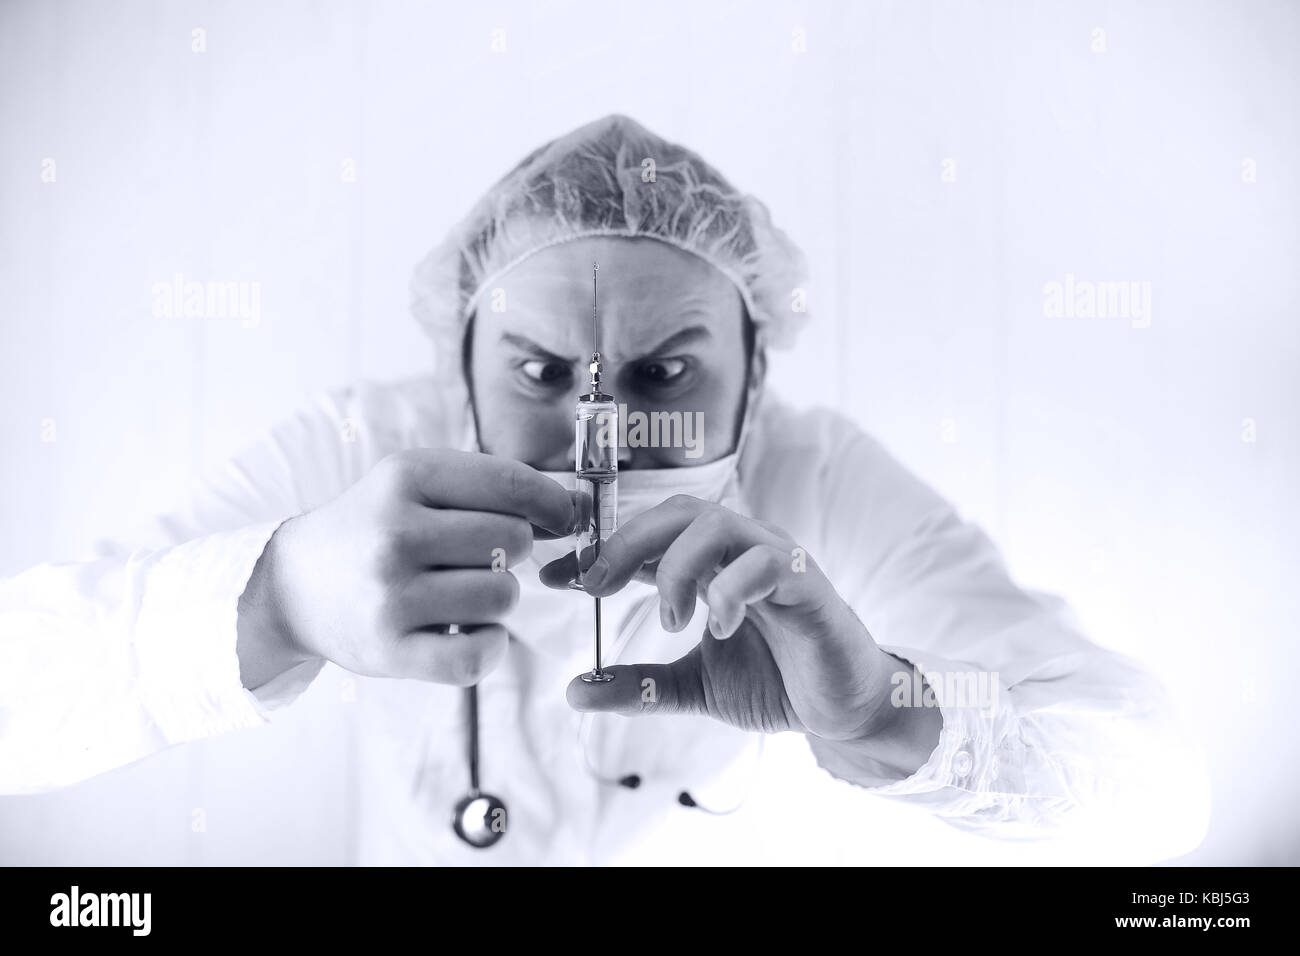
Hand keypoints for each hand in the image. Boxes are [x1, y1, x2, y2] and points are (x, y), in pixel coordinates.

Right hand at [237, 449, 575, 687]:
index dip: (552, 504)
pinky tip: (469, 632)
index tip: (562, 518)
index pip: (511, 484)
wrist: (294, 586)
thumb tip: (574, 508)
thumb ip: (489, 486)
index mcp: (406, 477)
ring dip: (498, 598)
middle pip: (515, 541)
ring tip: (463, 593)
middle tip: (481, 558)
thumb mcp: (414, 484)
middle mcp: (396, 533)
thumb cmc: (374, 528)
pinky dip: (488, 646)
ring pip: (503, 596)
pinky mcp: (391, 651)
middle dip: (514, 551)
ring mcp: (391, 595)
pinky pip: (480, 654)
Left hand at [540, 495, 901, 742]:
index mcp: (711, 565)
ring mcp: (776, 560)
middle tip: (594, 586)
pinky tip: (720, 627)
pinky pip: (768, 562)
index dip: (598, 551)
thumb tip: (575, 692)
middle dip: (626, 543)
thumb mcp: (693, 687)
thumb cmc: (776, 681)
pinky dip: (733, 589)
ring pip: (718, 523)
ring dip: (678, 566)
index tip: (553, 576)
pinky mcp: (808, 584)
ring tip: (669, 619)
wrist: (844, 709)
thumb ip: (640, 685)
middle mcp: (741, 550)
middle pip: (678, 512)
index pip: (647, 539)